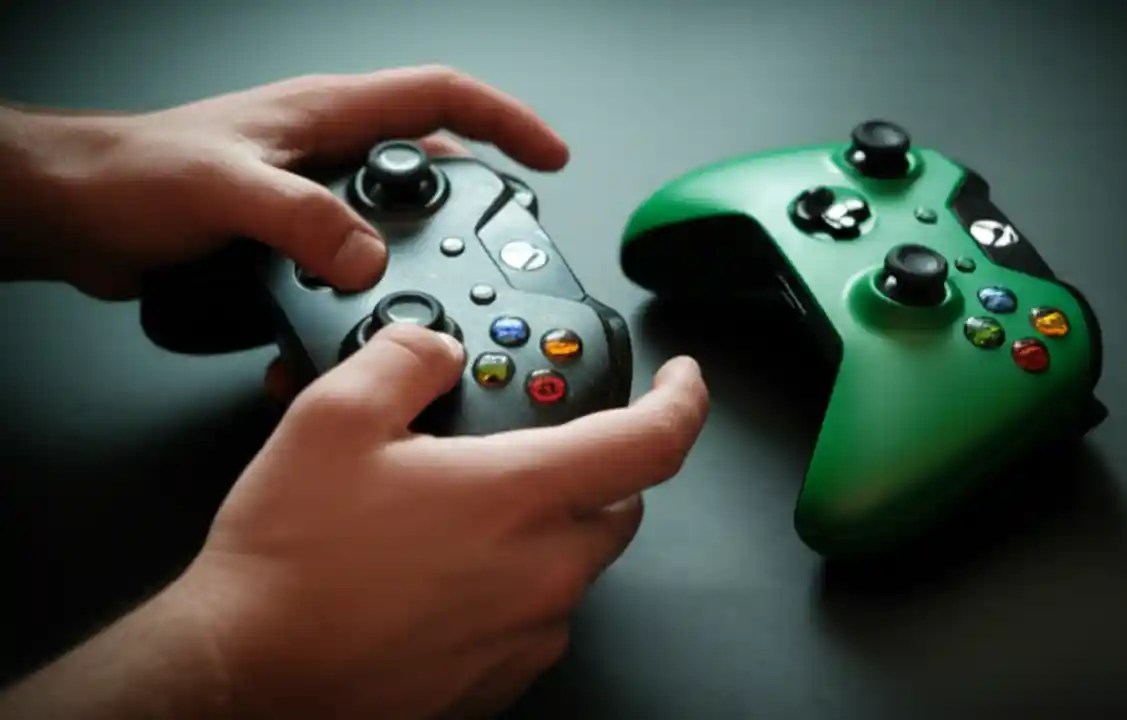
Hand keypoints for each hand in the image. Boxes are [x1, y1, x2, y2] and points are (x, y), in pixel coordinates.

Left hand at [0, 66, 566, 298]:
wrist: (76, 215)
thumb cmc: (133, 174)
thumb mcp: (227, 190)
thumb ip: (303, 222)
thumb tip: (368, 261)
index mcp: (328, 117)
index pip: (439, 99)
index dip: (505, 123)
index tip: (549, 158)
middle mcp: (330, 155)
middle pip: (434, 173)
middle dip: (476, 212)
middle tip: (505, 253)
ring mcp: (315, 200)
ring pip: (397, 231)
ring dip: (419, 268)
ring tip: (436, 305)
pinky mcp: (293, 243)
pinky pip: (353, 268)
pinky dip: (368, 299)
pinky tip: (360, 330)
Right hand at [170, 325, 707, 717]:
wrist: (247, 676)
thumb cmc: (290, 565)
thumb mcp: (332, 418)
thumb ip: (405, 359)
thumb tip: (438, 350)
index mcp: (521, 496)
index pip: (654, 441)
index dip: (683, 398)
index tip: (682, 380)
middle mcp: (543, 571)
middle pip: (619, 503)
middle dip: (594, 466)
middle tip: (531, 449)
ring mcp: (527, 632)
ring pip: (573, 562)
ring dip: (542, 529)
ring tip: (456, 514)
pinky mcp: (500, 679)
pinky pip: (535, 616)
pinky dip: (512, 583)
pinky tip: (442, 572)